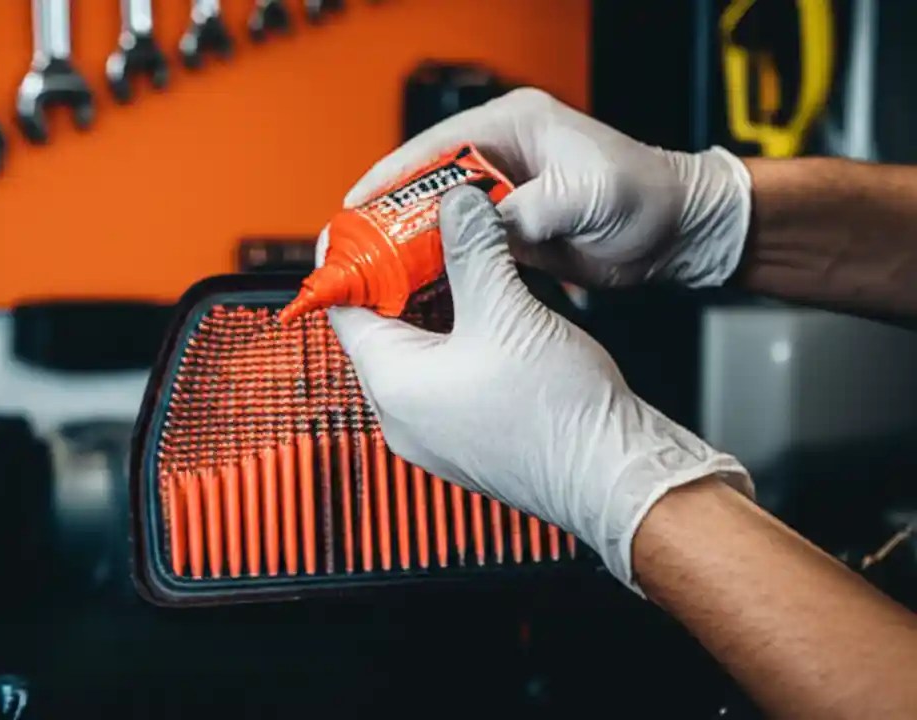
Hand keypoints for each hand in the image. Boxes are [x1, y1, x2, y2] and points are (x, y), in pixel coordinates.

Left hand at [325, 186, 752, 588]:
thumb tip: (456, 207)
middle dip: (400, 271)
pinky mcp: (468, 430)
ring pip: (416, 344)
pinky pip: (444, 368)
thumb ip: (473, 248)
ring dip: (433, 297)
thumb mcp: (508, 310)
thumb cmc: (559, 418)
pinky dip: (455, 328)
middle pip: (379, 324)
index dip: (352, 258)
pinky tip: (483, 296)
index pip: (344, 308)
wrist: (615, 476)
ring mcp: (435, 426)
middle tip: (419, 226)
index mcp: (393, 386)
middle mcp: (403, 414)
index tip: (363, 222)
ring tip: (455, 250)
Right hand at [345, 88, 752, 288]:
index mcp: (512, 126)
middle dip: (387, 215)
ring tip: (372, 272)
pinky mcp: (511, 230)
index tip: (355, 204)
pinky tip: (414, 287)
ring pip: (438, 219)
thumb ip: (530, 210)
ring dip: (407, 245)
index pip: (433, 147)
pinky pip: (461, 247)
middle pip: (424, 184)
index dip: (389, 176)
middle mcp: (501, 157)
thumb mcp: (586, 197)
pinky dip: (437, 266)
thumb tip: (478, 230)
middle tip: (352, 247)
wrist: (681, 231)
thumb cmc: (648, 195)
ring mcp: (504, 195)